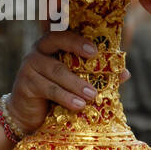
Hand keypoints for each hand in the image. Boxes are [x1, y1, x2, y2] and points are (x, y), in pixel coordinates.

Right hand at [7, 28, 129, 136]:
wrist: (27, 115)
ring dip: (76, 82)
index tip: (95, 49)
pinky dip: (65, 97)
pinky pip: (48, 89)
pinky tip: (78, 105)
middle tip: (95, 57)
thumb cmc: (54, 95)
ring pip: (56, 70)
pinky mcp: (25, 85)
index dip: (78, 38)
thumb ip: (96, 75)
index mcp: (51, 46)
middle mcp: (38, 51)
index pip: (63, 33)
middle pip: (56, 42)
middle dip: (76, 47)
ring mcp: (29, 67)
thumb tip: (125, 73)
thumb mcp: (75, 83)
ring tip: (92, 95)